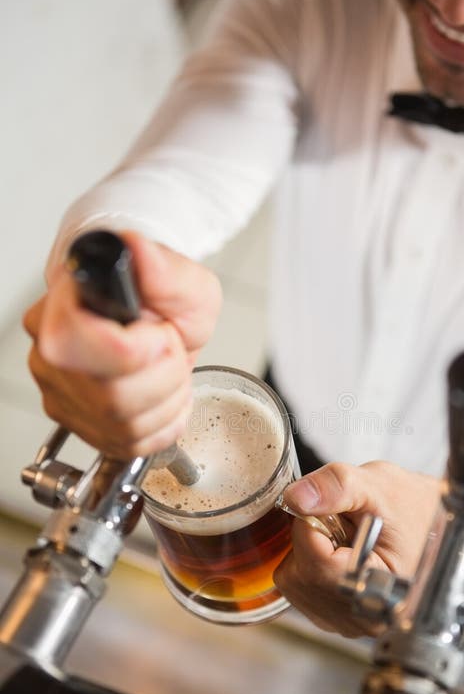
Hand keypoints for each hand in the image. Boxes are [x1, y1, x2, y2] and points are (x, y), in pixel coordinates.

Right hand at [24, 231, 221, 457]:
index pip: (80, 344)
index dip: (137, 348)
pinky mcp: (77, 422)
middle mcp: (49, 352)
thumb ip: (165, 267)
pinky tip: (162, 397)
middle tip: (169, 349)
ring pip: (124, 426)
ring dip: (167, 402)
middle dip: (165, 377)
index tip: (158, 331)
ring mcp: (60, 391)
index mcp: (64, 307)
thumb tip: (138, 248)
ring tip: (167, 371)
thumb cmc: (160, 298)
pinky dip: (160, 425)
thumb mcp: (182, 279)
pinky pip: (127, 445)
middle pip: (112, 397)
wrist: (157, 321)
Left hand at [275, 461, 441, 637]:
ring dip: (308, 552)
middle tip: (344, 523)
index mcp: (383, 590)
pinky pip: (299, 590)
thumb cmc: (416, 508)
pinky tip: (340, 553)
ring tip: (346, 538)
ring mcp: (351, 623)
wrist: (436, 525)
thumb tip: (296, 498)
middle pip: (299, 576)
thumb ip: (337, 487)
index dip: (311, 525)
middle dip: (310, 539)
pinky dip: (309, 566)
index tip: (330, 508)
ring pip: (294, 583)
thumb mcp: (379, 485)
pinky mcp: (339, 619)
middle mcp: (367, 618)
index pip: (315, 562)